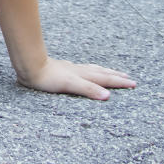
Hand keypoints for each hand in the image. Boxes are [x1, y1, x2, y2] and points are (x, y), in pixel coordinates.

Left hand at [17, 57, 136, 100]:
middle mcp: (79, 71)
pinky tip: (84, 70)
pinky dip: (89, 70)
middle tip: (128, 78)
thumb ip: (88, 89)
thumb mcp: (70, 85)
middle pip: (101, 73)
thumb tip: (108, 96)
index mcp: (83, 75)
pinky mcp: (62, 69)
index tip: (134, 84)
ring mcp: (71, 69)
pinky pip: (82, 69)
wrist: (30, 67)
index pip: (105, 79)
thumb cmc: (48, 78)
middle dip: (116, 76)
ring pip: (92, 70)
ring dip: (104, 72)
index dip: (119, 82)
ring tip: (112, 72)